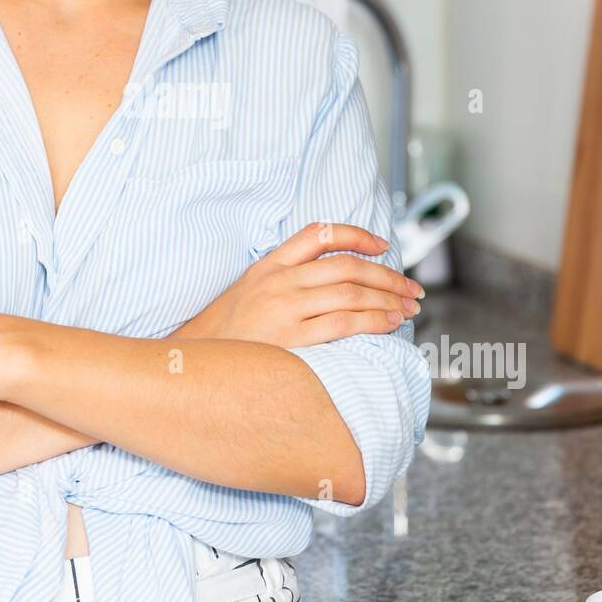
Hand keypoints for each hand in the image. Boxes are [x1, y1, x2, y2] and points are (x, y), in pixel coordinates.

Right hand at [173, 222, 422, 345]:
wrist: (190, 366)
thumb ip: (283, 281)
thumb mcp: (247, 293)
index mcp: (268, 266)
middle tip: (411, 288)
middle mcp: (278, 281)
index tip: (381, 246)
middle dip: (388, 276)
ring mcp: (284, 309)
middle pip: (348, 267)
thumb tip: (331, 283)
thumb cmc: (223, 337)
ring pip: (352, 293)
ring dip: (388, 299)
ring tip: (407, 309)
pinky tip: (389, 325)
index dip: (356, 235)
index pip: (319, 235)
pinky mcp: (291, 339)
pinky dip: (374, 321)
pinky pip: (344, 323)